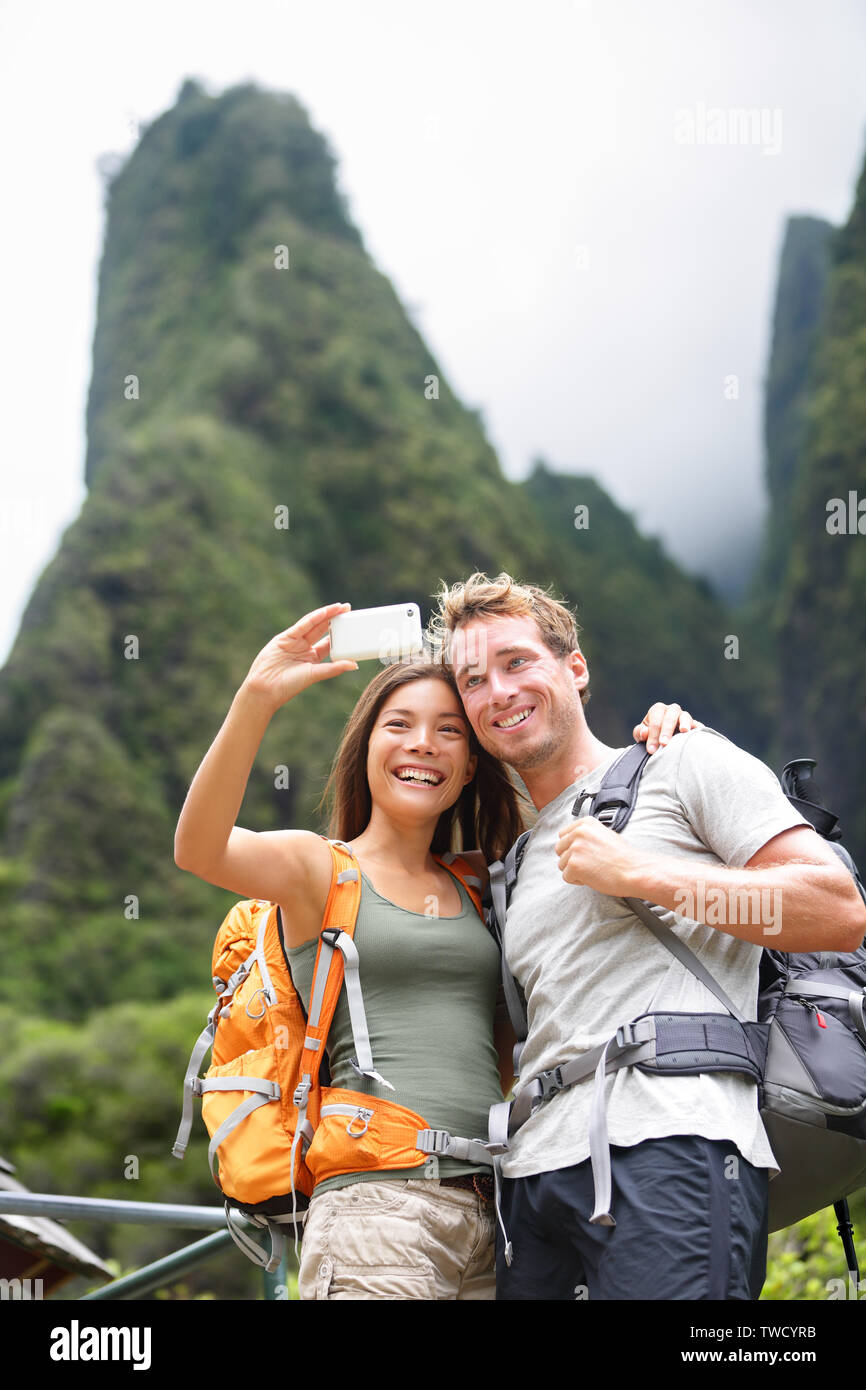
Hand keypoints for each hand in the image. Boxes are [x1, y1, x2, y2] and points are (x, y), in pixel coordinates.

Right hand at [243, 603, 358, 710]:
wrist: (266, 688)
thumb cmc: (290, 685)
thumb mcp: (315, 674)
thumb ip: (334, 668)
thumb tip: (354, 665)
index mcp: (312, 658)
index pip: (329, 642)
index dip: (340, 633)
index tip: (352, 625)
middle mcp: (304, 648)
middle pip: (322, 630)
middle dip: (334, 619)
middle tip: (348, 608)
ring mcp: (294, 641)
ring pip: (313, 625)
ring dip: (326, 615)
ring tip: (340, 607)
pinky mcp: (285, 638)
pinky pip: (301, 625)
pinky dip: (313, 618)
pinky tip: (324, 612)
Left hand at [555, 817, 645, 896]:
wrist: (634, 871)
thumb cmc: (623, 857)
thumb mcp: (605, 835)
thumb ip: (587, 835)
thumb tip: (572, 841)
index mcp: (585, 824)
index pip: (563, 835)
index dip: (572, 847)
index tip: (584, 853)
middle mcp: (578, 833)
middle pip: (559, 849)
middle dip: (571, 859)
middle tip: (589, 864)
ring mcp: (575, 848)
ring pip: (562, 864)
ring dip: (575, 870)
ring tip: (594, 870)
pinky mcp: (574, 865)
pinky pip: (566, 876)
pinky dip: (577, 880)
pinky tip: (592, 877)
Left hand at [633, 702, 702, 753]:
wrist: (663, 743)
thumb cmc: (651, 738)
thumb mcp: (642, 736)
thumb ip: (640, 733)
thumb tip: (644, 732)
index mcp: (658, 710)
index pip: (655, 718)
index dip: (652, 733)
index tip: (651, 749)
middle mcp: (672, 711)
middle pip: (670, 715)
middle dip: (666, 729)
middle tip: (664, 744)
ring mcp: (684, 717)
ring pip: (685, 716)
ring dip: (684, 723)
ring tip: (684, 731)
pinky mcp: (695, 726)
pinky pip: (698, 726)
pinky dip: (698, 729)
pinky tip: (698, 734)